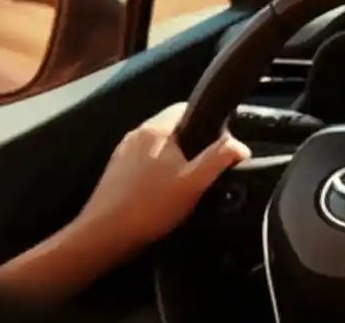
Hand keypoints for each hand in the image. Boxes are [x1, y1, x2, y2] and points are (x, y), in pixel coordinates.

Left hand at [75, 103, 250, 247]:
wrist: (104, 236)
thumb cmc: (152, 206)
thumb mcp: (195, 182)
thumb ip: (220, 158)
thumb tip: (241, 145)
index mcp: (156, 129)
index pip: (186, 108)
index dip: (208, 122)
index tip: (220, 144)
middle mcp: (136, 134)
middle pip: (173, 128)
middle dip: (192, 143)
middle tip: (206, 168)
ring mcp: (122, 153)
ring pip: (158, 146)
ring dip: (174, 159)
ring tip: (187, 183)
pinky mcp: (114, 171)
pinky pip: (144, 161)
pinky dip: (157, 171)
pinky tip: (162, 193)